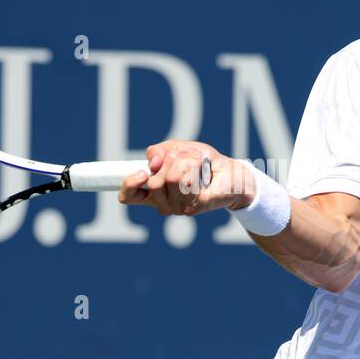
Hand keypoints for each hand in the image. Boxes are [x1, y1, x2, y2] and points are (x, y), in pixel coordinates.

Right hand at [118, 140, 255, 214]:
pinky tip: (204, 172)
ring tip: (199, 164)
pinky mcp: (194, 207)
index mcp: (153, 192)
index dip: (129, 184)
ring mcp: (178, 209)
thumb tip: (152, 163)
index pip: (128, 196)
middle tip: (186, 159)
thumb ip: (158, 152)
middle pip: (154, 181)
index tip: (141, 172)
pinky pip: (186, 180)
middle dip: (171, 161)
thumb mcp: (177, 149)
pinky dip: (196, 166)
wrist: (231, 173)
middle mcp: (163, 204)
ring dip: (187, 161)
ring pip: (171, 178)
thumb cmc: (203, 163)